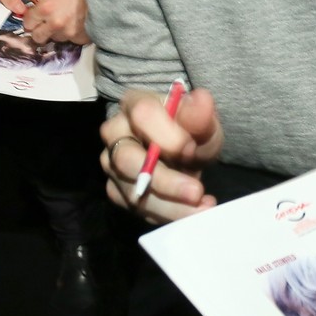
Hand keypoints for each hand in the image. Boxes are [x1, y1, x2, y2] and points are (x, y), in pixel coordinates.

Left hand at [22, 0, 89, 43]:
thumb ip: (42, 4)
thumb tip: (36, 12)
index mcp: (45, 9)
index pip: (28, 23)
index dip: (31, 21)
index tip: (34, 21)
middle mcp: (55, 23)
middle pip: (38, 37)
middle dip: (40, 32)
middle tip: (45, 26)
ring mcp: (68, 32)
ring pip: (56, 39)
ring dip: (58, 33)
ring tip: (67, 21)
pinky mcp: (80, 38)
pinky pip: (72, 40)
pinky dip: (73, 34)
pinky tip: (76, 24)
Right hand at [101, 86, 222, 224]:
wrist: (183, 151)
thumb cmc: (190, 131)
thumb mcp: (203, 122)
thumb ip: (201, 115)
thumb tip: (201, 100)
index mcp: (135, 104)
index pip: (143, 115)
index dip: (168, 135)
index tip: (192, 150)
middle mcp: (115, 133)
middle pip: (127, 159)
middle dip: (165, 180)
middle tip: (196, 193)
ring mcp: (111, 164)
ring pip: (132, 190)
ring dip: (170, 206)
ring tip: (201, 209)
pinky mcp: (116, 190)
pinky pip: (136, 209)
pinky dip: (166, 215)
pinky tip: (190, 212)